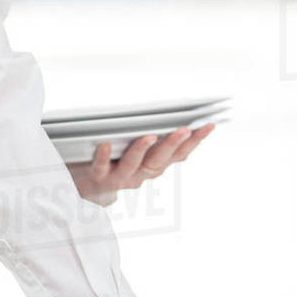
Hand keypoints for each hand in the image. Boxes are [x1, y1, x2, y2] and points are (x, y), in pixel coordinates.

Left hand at [69, 124, 215, 201]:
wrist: (87, 185)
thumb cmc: (115, 160)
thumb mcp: (138, 150)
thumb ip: (153, 137)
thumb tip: (169, 110)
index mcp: (155, 166)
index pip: (180, 154)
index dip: (196, 140)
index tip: (208, 124)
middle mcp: (142, 174)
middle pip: (160, 160)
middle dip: (174, 144)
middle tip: (185, 129)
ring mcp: (121, 177)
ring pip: (134, 165)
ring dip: (143, 149)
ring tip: (150, 135)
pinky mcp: (98, 178)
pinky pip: (101, 168)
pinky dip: (103, 156)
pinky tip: (105, 144)